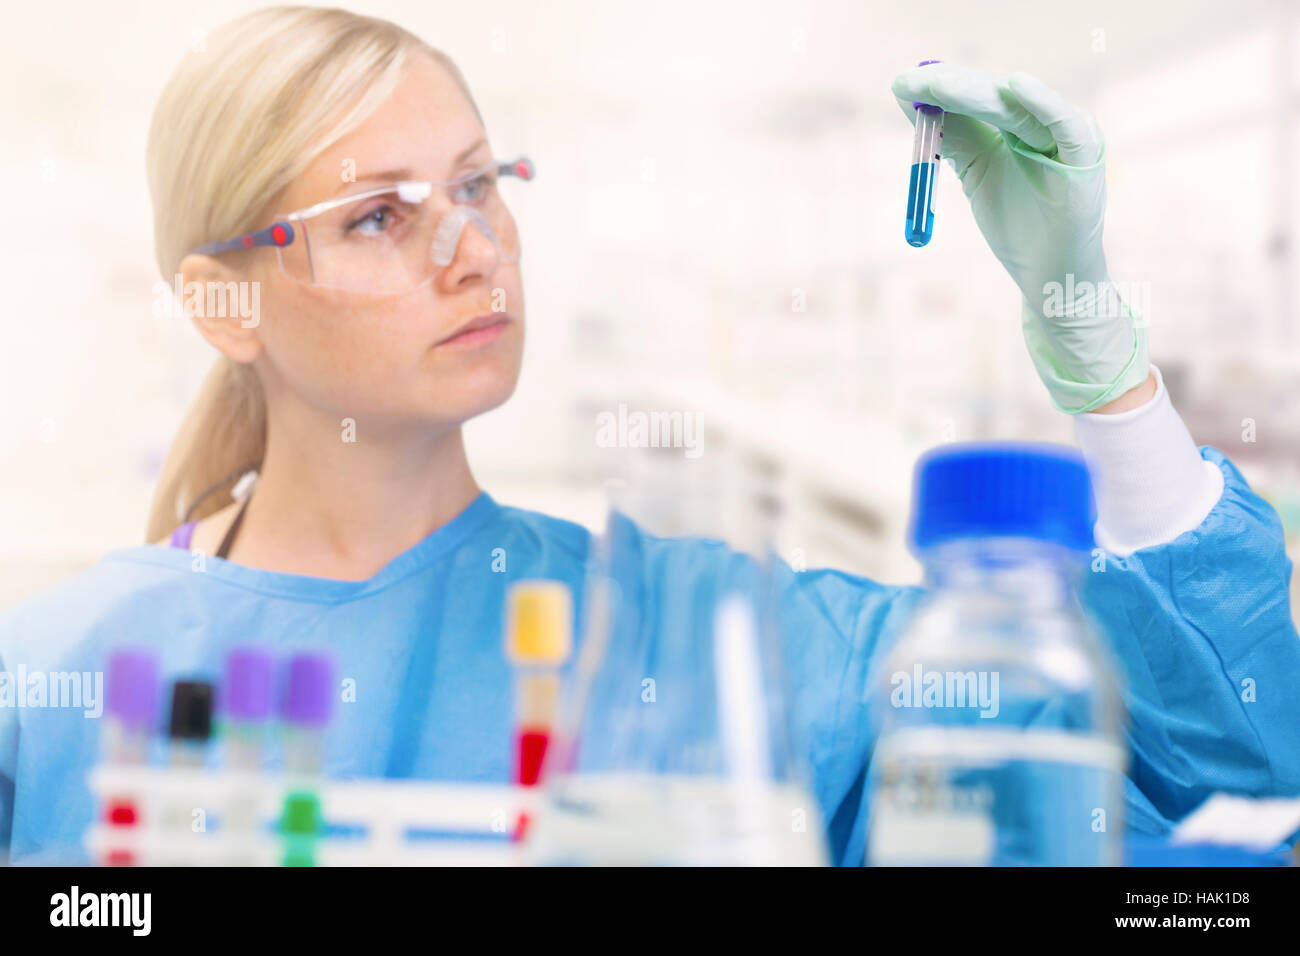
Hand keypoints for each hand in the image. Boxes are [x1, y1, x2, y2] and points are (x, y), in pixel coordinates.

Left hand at [891, 63, 1148, 413]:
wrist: (1049, 277)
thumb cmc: (1018, 227)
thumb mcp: (976, 173)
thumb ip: (954, 138)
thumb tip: (912, 100)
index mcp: (1021, 123)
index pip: (977, 93)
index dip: (941, 86)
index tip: (902, 83)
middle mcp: (1046, 121)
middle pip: (993, 94)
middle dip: (949, 86)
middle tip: (911, 80)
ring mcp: (1067, 137)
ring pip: (1017, 106)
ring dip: (974, 92)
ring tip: (937, 84)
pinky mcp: (1086, 158)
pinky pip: (1065, 124)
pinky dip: (1042, 103)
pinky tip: (1014, 86)